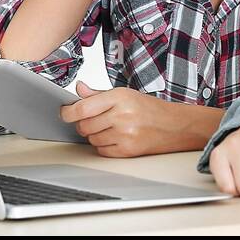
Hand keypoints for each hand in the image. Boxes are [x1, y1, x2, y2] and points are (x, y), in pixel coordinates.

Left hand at [60, 82, 188, 156]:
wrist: (175, 126)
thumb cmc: (150, 109)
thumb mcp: (125, 94)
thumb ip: (98, 94)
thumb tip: (79, 89)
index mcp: (120, 97)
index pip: (83, 108)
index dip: (68, 112)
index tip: (64, 112)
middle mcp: (122, 115)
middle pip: (84, 125)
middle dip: (83, 124)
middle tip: (92, 120)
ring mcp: (125, 134)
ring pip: (92, 139)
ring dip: (94, 135)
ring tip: (109, 128)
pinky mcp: (128, 150)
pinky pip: (102, 150)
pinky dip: (103, 146)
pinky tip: (113, 138)